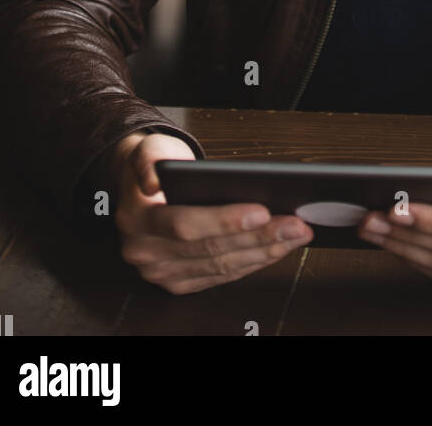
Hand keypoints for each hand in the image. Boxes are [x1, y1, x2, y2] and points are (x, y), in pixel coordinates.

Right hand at [113, 133, 312, 293]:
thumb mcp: (150, 149)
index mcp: (136, 219)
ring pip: (221, 267)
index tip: (263, 210)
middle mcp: (145, 253)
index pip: (185, 224)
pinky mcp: (180, 282)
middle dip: (258, 237)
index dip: (225, 220)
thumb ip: (149, 160)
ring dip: (264, 252)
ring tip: (296, 233)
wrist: (143, 187)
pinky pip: (222, 277)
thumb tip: (153, 181)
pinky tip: (277, 248)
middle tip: (296, 223)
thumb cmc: (157, 165)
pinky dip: (253, 262)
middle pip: (210, 250)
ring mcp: (161, 273)